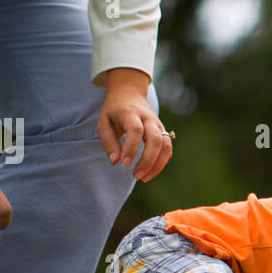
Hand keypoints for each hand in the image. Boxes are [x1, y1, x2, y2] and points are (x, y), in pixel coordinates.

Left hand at [96, 67, 171, 181]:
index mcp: (130, 113)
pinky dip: (161, 163)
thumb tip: (116, 162)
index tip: (124, 164)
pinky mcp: (163, 132)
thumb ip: (109, 142)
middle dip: (147, 160)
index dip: (131, 148)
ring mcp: (158, 125)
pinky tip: (150, 172)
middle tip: (136, 175)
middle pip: (155, 139)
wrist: (129, 93)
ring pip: (165, 145)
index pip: (136, 130)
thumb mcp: (104, 123)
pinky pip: (168, 149)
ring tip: (144, 178)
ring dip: (157, 164)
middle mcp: (148, 118)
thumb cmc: (114, 111)